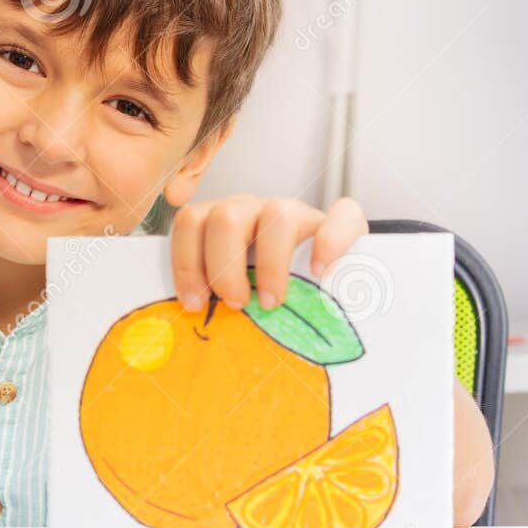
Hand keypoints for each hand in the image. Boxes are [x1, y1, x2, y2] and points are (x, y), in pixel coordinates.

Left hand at [171, 195, 366, 311]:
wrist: (331, 278)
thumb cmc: (267, 289)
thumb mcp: (233, 289)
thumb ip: (209, 293)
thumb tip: (188, 317)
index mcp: (221, 222)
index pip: (190, 222)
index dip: (186, 263)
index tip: (195, 304)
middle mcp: (254, 210)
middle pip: (225, 217)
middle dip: (224, 268)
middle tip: (236, 304)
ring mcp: (295, 212)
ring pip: (277, 213)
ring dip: (270, 264)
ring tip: (271, 302)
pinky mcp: (340, 221)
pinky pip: (341, 214)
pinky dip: (330, 243)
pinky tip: (320, 271)